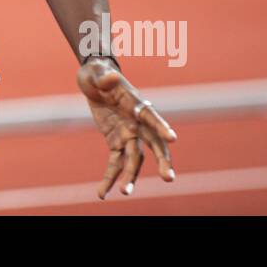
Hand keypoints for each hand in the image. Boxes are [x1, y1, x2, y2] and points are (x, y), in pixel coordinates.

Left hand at [77, 58, 177, 198]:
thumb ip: (104, 77)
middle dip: (162, 161)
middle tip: (169, 178)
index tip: (173, 139)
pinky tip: (102, 194)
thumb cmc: (97, 73)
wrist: (93, 79)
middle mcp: (137, 122)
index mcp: (136, 104)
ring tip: (125, 192)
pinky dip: (110, 178)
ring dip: (131, 176)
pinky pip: (115, 163)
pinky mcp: (116, 142)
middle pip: (154, 144)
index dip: (162, 127)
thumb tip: (111, 77)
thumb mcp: (96, 72)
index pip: (151, 117)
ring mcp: (128, 134)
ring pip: (135, 159)